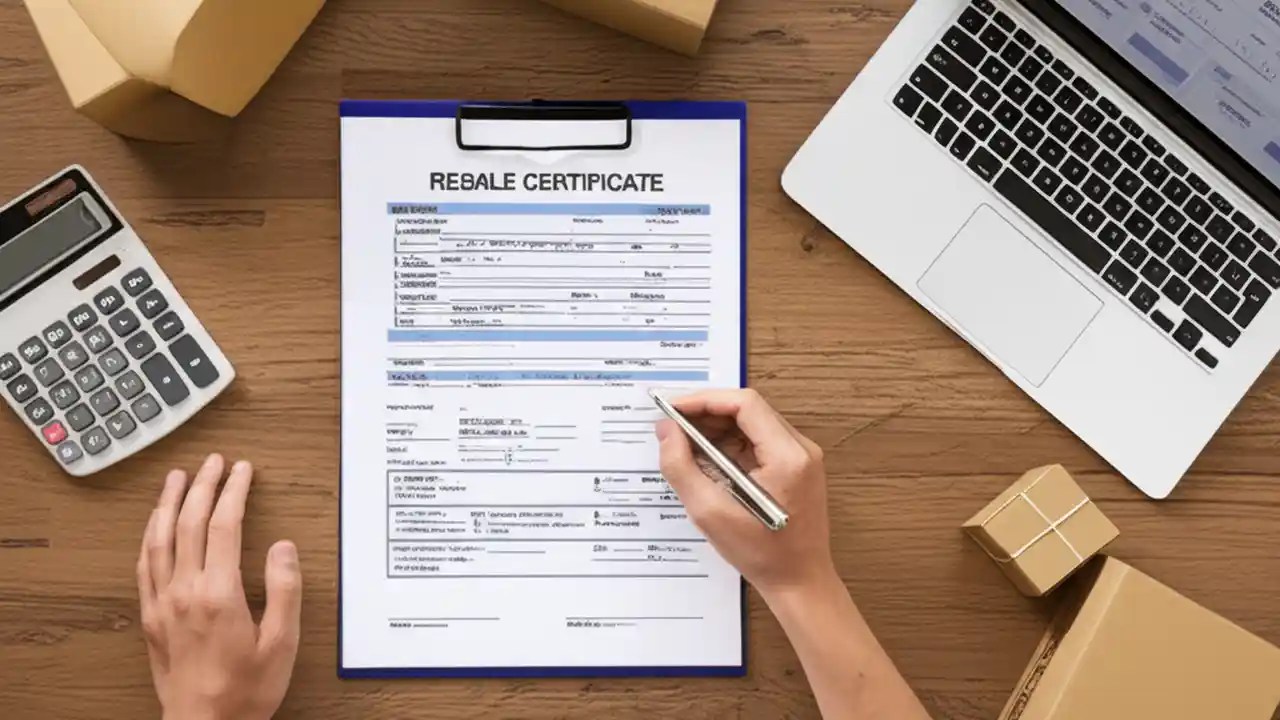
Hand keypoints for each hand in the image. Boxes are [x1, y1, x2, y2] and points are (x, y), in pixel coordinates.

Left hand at [136, 454, 302, 719]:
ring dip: (168, 503)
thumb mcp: (282, 642)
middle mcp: (185, 593)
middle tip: (214, 461)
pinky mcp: (150, 618)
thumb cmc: (246, 690)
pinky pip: (144, 566)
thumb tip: (282, 546)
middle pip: (189, 524)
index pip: (224, 526)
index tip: (243, 470)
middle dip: (203, 486)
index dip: (234, 492)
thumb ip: (284, 589)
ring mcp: (162, 604)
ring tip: (177, 478)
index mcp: (219, 594)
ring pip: (159, 539)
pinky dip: (149, 537)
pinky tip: (154, 526)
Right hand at [655, 389, 834, 598]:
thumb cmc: (761, 554)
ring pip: (752, 424)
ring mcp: (801, 458)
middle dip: (706, 413)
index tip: (672, 410)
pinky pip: (758, 442)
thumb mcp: (710, 513)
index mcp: (787, 456)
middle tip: (671, 427)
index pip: (743, 404)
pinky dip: (730, 444)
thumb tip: (665, 430)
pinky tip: (706, 459)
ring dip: (716, 429)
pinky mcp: (795, 468)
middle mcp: (800, 449)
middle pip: (748, 410)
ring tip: (682, 443)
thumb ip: (681, 467)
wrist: (800, 583)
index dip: (704, 400)